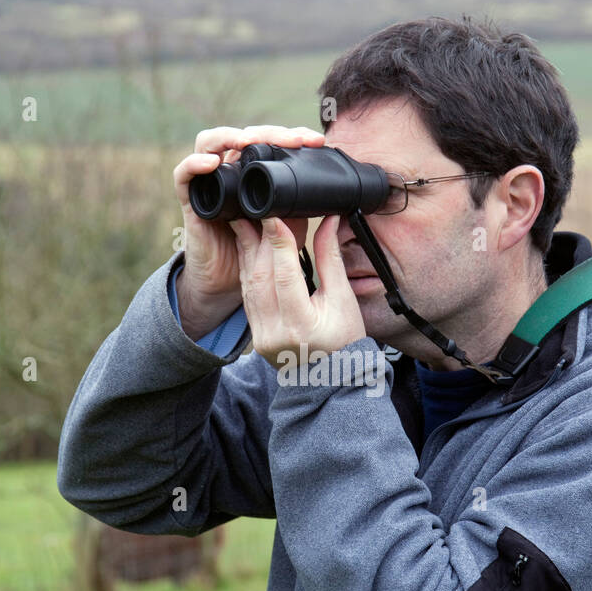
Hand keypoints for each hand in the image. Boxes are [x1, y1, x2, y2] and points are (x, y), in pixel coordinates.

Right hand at [172, 124, 324, 339]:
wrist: (228, 281)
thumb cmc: (255, 251)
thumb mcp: (286, 227)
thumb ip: (301, 209)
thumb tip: (333, 200)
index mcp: (252, 171)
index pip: (269, 140)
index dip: (292, 135)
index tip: (316, 141)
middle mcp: (229, 170)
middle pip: (243, 135)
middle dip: (270, 133)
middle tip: (293, 140)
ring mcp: (208, 182)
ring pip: (209, 142)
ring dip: (231, 136)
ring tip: (250, 141)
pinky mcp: (190, 200)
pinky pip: (184, 175)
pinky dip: (195, 164)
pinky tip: (213, 163)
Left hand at [230, 213, 365, 368]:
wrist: (330, 378)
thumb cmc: (344, 340)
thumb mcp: (342, 299)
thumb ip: (329, 258)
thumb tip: (329, 220)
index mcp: (301, 326)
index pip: (285, 275)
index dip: (279, 242)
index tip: (274, 215)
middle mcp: (275, 333)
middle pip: (262, 277)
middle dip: (258, 241)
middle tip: (255, 212)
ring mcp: (261, 337)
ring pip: (250, 286)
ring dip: (248, 253)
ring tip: (247, 225)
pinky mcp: (255, 336)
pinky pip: (248, 298)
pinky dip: (249, 272)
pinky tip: (249, 252)